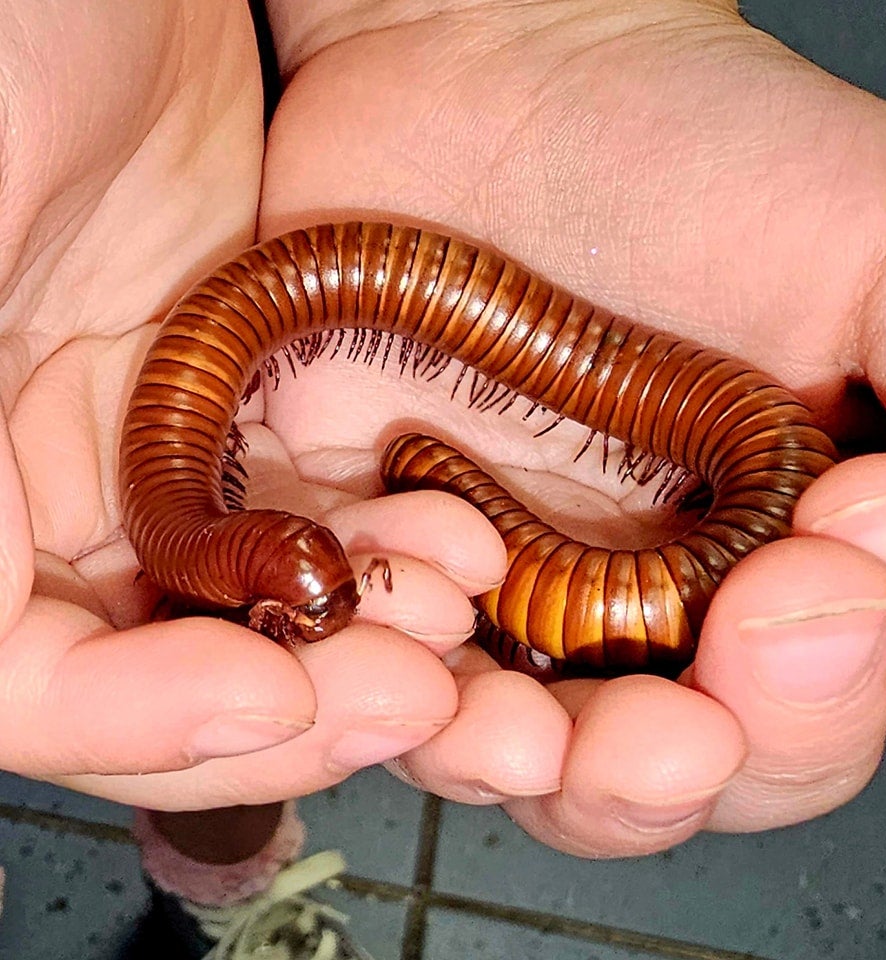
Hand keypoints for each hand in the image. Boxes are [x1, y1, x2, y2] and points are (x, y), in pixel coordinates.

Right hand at [0, 1, 503, 809]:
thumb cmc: (9, 37)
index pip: (21, 681)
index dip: (135, 716)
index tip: (272, 694)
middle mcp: (37, 494)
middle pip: (155, 673)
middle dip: (290, 703)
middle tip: (409, 696)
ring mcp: (151, 460)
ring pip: (258, 611)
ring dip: (361, 638)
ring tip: (453, 630)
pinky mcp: (247, 415)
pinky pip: (323, 524)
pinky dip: (389, 552)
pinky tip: (459, 546)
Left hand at [258, 0, 885, 853]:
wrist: (501, 77)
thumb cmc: (698, 146)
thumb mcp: (878, 239)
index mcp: (768, 556)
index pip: (811, 695)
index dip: (828, 685)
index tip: (836, 575)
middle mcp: (633, 598)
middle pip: (657, 767)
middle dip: (670, 773)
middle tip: (683, 734)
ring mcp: (494, 583)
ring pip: (505, 747)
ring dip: (516, 763)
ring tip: (525, 731)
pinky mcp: (375, 542)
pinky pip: (359, 652)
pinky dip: (375, 671)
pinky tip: (411, 610)